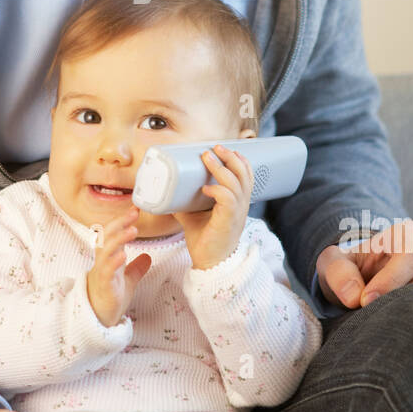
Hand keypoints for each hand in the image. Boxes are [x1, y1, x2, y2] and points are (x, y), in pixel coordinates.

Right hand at [86, 206, 151, 326]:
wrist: (100, 318)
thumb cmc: (110, 297)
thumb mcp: (128, 280)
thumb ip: (136, 267)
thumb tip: (148, 256)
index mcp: (109, 258)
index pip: (113, 234)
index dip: (122, 221)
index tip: (134, 209)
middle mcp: (103, 262)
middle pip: (107, 237)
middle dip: (119, 223)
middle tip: (134, 212)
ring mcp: (102, 273)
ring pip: (106, 251)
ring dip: (118, 239)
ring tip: (132, 230)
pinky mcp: (104, 287)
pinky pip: (107, 272)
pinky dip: (114, 262)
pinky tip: (123, 255)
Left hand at [172, 144, 253, 270]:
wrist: (209, 264)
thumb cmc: (205, 240)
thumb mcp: (193, 215)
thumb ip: (184, 201)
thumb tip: (166, 188)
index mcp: (237, 202)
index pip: (246, 175)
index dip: (238, 159)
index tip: (224, 148)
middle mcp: (240, 205)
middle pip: (244, 174)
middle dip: (231, 157)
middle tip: (215, 147)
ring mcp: (236, 213)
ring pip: (236, 184)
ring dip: (221, 168)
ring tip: (207, 158)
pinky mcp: (228, 222)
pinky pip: (228, 200)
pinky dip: (218, 190)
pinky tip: (206, 189)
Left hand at [316, 218, 412, 309]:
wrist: (364, 280)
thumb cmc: (350, 270)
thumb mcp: (333, 264)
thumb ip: (338, 274)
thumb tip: (354, 297)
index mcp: (408, 234)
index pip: (412, 255)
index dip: (390, 281)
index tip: (366, 302)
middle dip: (407, 298)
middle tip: (381, 316)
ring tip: (401, 326)